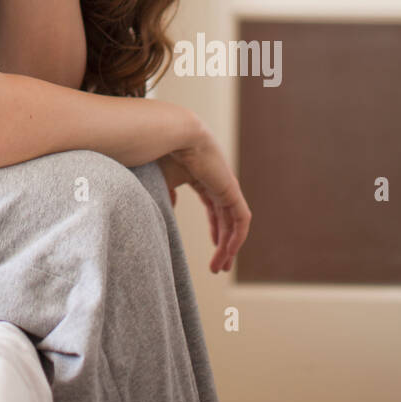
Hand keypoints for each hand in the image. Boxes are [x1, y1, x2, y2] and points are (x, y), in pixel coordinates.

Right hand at [157, 125, 251, 273]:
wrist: (170, 134)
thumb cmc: (159, 151)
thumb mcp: (160, 179)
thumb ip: (166, 194)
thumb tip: (172, 206)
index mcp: (202, 175)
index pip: (215, 208)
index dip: (215, 230)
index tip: (211, 251)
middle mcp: (217, 180)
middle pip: (226, 218)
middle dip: (223, 244)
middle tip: (219, 268)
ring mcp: (226, 184)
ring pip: (234, 223)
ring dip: (229, 247)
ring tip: (220, 268)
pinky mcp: (230, 188)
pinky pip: (241, 219)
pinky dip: (237, 237)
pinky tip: (228, 252)